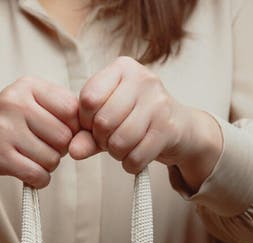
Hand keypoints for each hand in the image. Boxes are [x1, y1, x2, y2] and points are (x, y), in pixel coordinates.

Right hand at [0, 76, 79, 216]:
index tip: (59, 134)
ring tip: (31, 159)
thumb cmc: (9, 127)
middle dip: (60, 150)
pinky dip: (39, 180)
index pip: (72, 109)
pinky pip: (38, 175)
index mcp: (27, 86)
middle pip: (64, 137)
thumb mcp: (31, 106)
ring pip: (53, 159)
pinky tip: (28, 173)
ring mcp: (4, 129)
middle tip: (42, 149)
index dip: (74, 128)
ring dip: (48, 166)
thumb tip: (91, 130)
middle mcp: (14, 102)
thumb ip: (61, 111)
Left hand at [69, 56, 222, 191]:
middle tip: (112, 139)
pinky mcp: (169, 128)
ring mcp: (158, 102)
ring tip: (124, 148)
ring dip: (117, 154)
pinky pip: (136, 157)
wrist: (180, 129)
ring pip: (120, 142)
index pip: (88, 98)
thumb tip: (73, 150)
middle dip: (102, 140)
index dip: (86, 121)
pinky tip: (136, 156)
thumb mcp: (107, 121)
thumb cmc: (136, 120)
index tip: (97, 124)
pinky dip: (131, 164)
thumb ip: (86, 134)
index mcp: (123, 68)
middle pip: (103, 122)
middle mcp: (143, 79)